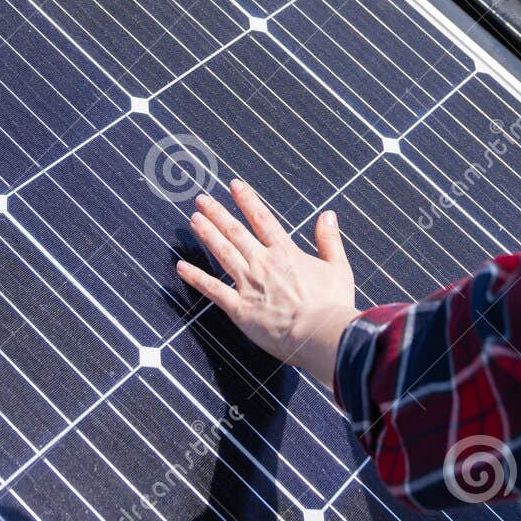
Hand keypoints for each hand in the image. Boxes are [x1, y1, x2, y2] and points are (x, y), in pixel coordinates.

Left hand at [177, 180, 359, 389]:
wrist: (319, 335)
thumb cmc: (332, 305)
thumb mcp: (339, 268)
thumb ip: (330, 240)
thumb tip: (328, 215)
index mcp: (286, 253)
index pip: (262, 219)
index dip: (247, 200)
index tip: (234, 185)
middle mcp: (263, 263)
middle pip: (236, 232)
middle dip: (217, 213)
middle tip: (201, 199)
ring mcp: (248, 284)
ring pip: (223, 253)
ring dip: (207, 235)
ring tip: (193, 219)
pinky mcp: (239, 308)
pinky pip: (213, 290)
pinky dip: (196, 277)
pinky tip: (181, 266)